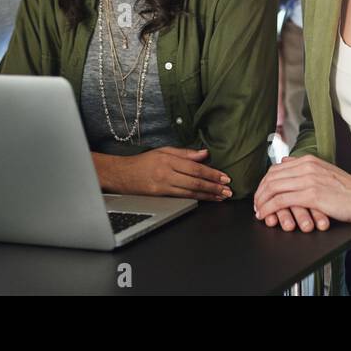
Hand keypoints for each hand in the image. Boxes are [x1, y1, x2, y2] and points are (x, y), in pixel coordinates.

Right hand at [101, 148, 231, 200]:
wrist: (122, 175)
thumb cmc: (143, 162)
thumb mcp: (164, 150)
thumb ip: (185, 153)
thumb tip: (205, 153)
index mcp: (168, 160)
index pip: (195, 168)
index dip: (212, 173)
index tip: (225, 177)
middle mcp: (166, 173)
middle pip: (195, 182)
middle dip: (214, 187)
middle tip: (228, 190)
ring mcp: (163, 186)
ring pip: (190, 192)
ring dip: (208, 195)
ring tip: (221, 196)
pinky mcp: (160, 196)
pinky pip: (182, 198)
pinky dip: (196, 199)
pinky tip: (206, 199)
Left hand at [253, 155, 350, 227]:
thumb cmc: (349, 190)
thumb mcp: (325, 171)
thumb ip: (305, 167)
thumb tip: (285, 161)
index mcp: (309, 160)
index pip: (276, 168)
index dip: (264, 182)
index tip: (261, 194)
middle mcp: (307, 167)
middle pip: (271, 177)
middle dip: (260, 192)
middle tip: (256, 205)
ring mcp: (309, 180)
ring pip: (273, 188)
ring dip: (261, 202)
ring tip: (259, 212)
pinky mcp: (312, 195)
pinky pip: (281, 201)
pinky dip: (269, 209)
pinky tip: (266, 215)